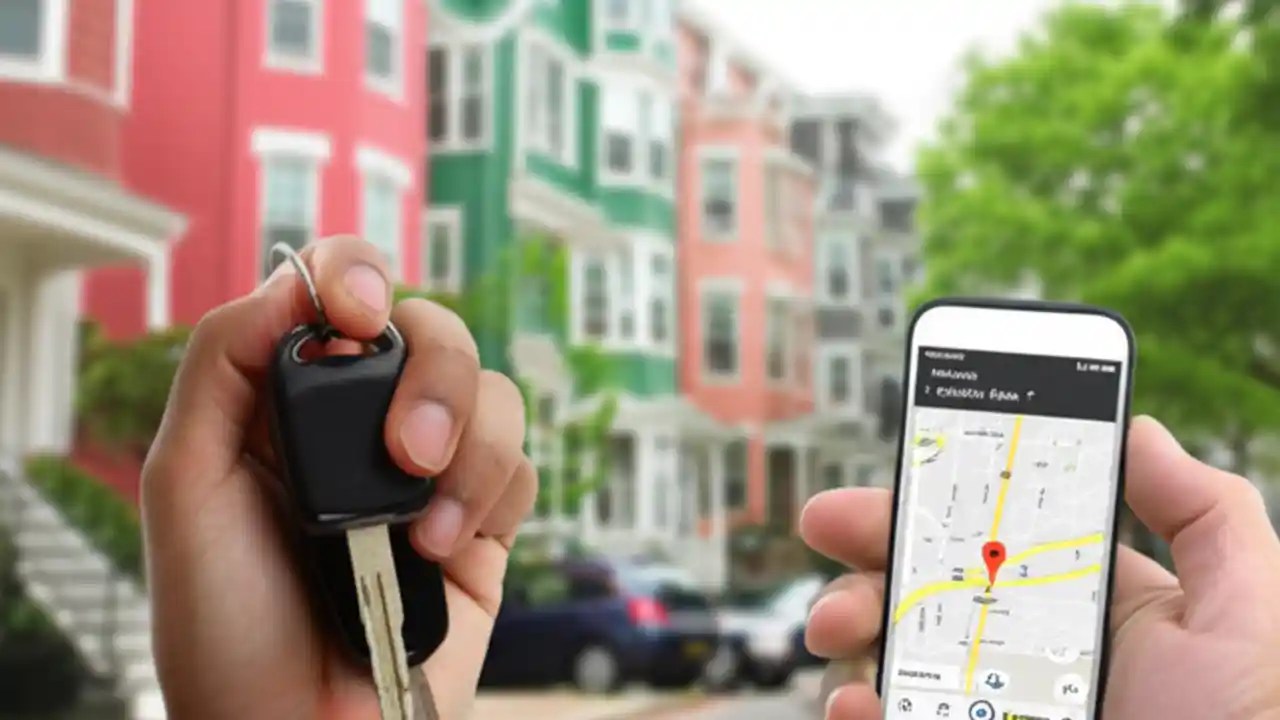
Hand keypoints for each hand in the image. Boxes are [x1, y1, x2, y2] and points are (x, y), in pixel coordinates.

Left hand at [142, 236, 535, 718]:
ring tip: (424, 528)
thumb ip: (223, 366)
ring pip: (492, 393)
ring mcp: (429, 474)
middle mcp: (362, 426)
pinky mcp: (483, 524)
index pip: (337, 294)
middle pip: (433, 330)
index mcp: (288, 403)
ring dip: (470, 448)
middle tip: (403, 453)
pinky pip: (522, 466)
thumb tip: (292, 285)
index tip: (358, 317)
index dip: (358, 278)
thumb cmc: (225, 628)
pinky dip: (491, 496)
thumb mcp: (185, 484)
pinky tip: (444, 551)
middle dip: (432, 379)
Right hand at [803, 416, 1279, 718]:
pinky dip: (854, 704)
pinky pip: (889, 717)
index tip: (900, 464)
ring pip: (893, 649)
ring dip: (849, 617)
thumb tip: (1139, 431)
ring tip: (834, 623)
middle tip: (828, 523)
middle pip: (927, 580)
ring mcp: (988, 707)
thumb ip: (1206, 516)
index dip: (941, 493)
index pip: (999, 533)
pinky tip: (854, 699)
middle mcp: (1026, 654)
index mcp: (1084, 607)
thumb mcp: (1244, 616)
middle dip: (869, 542)